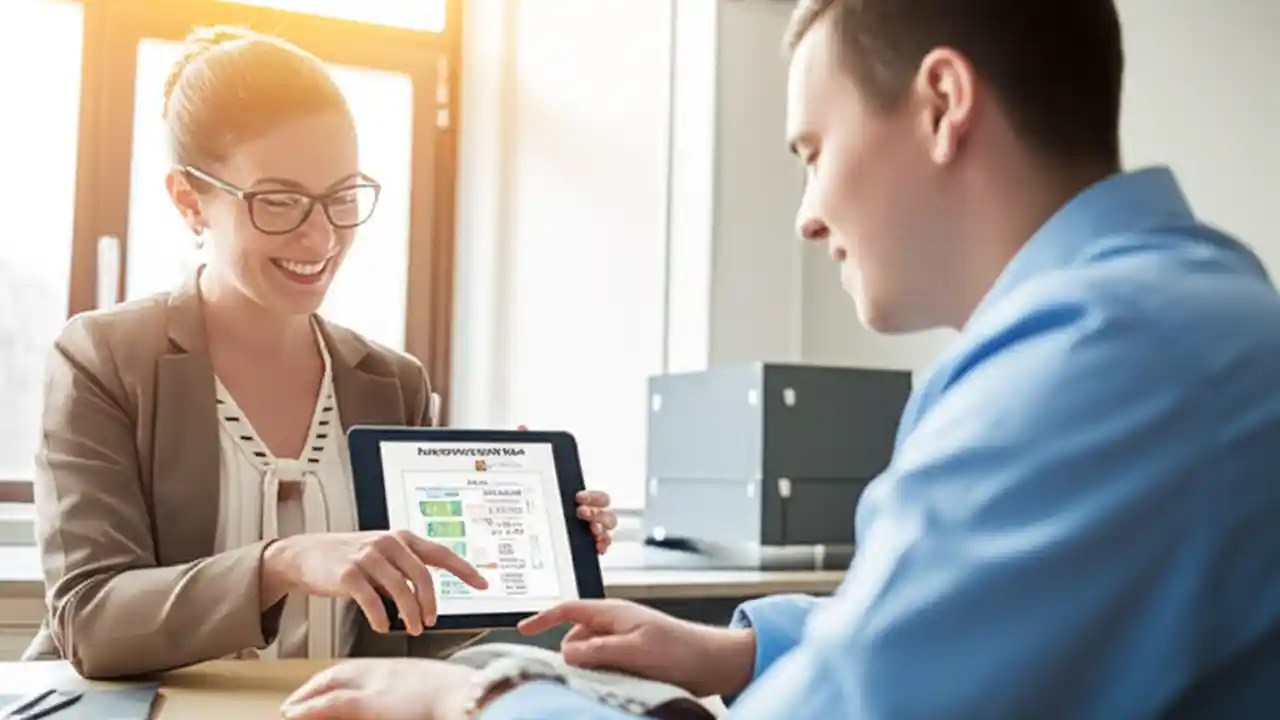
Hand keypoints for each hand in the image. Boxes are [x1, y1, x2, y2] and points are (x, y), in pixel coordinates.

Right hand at [261, 531, 487, 635]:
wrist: (305, 554)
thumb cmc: (347, 557)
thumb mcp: (381, 554)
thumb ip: (405, 566)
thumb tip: (430, 590)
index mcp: (402, 538)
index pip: (441, 553)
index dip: (464, 569)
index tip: (483, 583)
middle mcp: (388, 543)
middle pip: (423, 576)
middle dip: (431, 603)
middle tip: (432, 621)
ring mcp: (367, 557)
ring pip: (401, 590)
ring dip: (410, 614)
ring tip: (413, 628)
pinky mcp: (347, 574)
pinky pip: (372, 600)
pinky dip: (381, 617)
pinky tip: (383, 626)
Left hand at [281, 659, 474, 719]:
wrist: (471, 697)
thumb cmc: (464, 698)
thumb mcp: (438, 691)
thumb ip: (420, 692)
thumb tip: (414, 700)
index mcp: (401, 670)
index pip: (361, 669)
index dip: (338, 678)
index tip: (322, 687)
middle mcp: (385, 673)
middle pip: (341, 675)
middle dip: (316, 686)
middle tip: (296, 701)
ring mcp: (376, 687)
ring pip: (331, 689)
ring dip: (307, 699)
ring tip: (290, 710)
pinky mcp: (369, 704)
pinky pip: (330, 705)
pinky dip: (309, 709)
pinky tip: (293, 713)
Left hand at [517, 425, 615, 554]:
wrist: (521, 531)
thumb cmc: (533, 499)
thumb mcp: (530, 476)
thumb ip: (530, 452)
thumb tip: (523, 428)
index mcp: (577, 499)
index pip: (596, 496)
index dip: (592, 496)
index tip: (577, 497)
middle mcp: (586, 515)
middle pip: (607, 511)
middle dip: (598, 511)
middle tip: (580, 513)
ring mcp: (586, 531)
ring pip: (607, 528)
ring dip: (602, 528)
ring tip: (590, 531)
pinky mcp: (581, 546)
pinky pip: (601, 546)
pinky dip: (602, 546)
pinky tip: (596, 547)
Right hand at [518, 599, 755, 697]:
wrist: (712, 662)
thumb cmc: (679, 649)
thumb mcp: (634, 649)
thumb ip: (598, 650)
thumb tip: (565, 654)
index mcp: (613, 612)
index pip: (569, 610)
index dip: (544, 619)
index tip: (522, 630)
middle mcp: (615, 624)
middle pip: (575, 639)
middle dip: (573, 657)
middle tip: (588, 675)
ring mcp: (623, 641)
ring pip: (589, 656)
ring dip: (591, 670)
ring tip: (615, 679)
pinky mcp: (631, 658)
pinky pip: (604, 667)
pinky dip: (604, 676)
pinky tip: (619, 684)